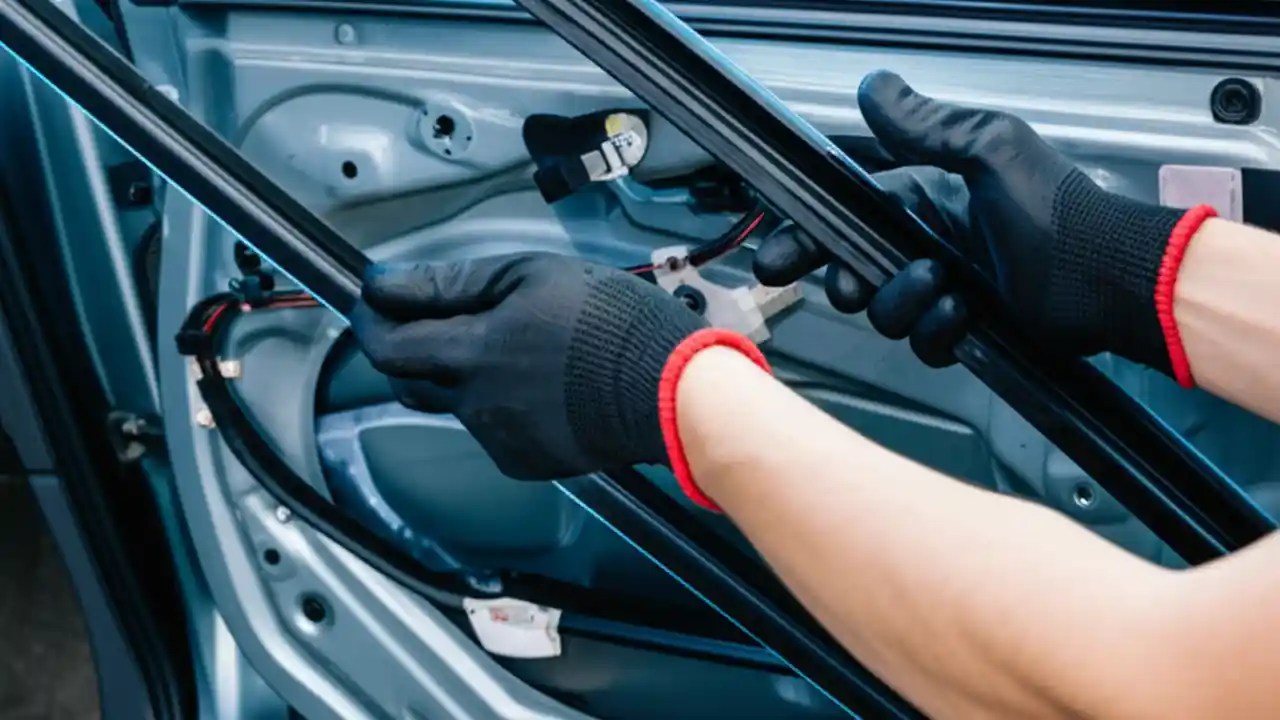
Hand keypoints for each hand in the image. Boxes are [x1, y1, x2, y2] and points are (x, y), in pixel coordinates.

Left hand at [350, 253, 707, 479]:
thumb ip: (451, 282)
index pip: (387, 347)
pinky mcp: (527, 461)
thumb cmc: (614, 325)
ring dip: (470, 377)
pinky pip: (495, 430)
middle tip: (451, 320)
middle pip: (412, 380)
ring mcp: (500, 437)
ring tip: (526, 349)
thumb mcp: (531, 274)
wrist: (672, 391)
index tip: (374, 306)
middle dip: (416, 349)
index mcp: (474, 351)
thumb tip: (386, 284)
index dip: (370, 324)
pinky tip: (547, 385)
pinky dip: (505, 406)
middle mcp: (477, 403)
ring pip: (457, 404)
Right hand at [755, 71, 1191, 374]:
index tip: (779, 256)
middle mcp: (927, 242)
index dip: (806, 237)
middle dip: (846, 280)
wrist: (1106, 275)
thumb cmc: (1058, 208)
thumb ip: (926, 125)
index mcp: (925, 196)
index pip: (846, 214)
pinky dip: (939, 330)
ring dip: (903, 302)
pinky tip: (965, 312)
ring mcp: (943, 287)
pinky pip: (922, 341)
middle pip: (852, 270)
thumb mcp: (988, 149)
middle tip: (853, 284)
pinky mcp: (962, 327)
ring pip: (883, 311)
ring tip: (942, 284)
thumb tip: (874, 85)